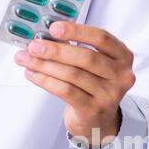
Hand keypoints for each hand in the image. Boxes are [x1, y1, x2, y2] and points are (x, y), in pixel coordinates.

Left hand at [13, 21, 136, 146]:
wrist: (99, 120)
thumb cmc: (92, 84)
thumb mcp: (95, 64)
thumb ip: (77, 48)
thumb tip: (43, 37)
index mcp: (123, 56)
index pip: (101, 38)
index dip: (76, 31)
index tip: (53, 28)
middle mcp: (121, 75)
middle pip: (86, 57)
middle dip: (55, 50)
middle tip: (33, 46)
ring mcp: (110, 94)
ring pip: (73, 75)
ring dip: (44, 65)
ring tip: (25, 59)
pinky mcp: (94, 109)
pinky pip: (66, 91)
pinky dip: (45, 80)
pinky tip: (32, 74)